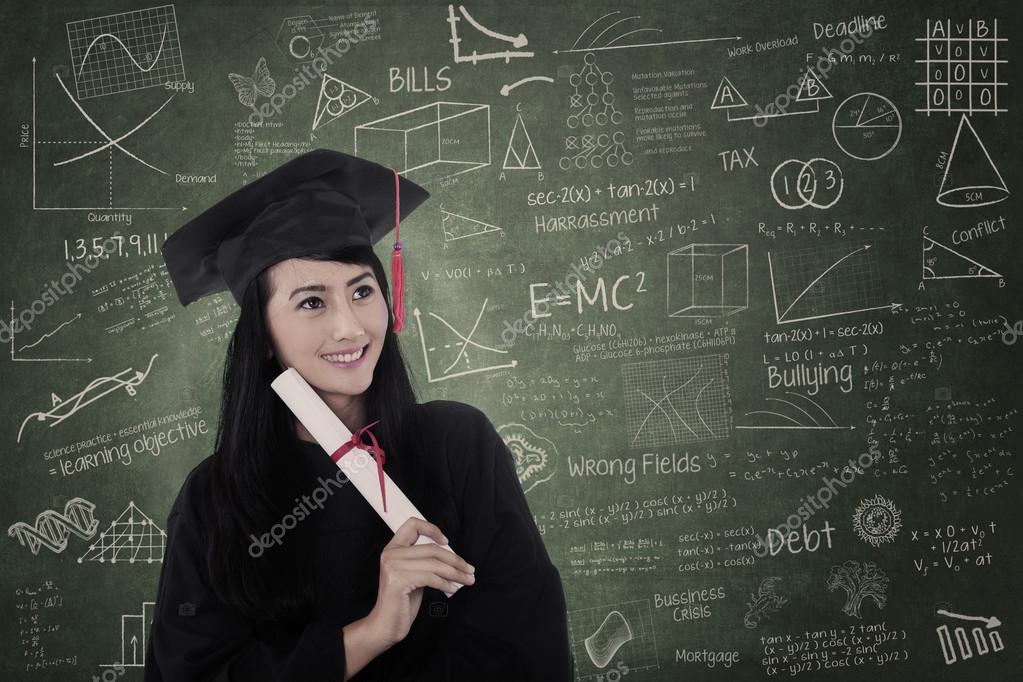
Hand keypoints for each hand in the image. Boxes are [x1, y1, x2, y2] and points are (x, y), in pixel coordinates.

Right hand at [365, 517, 475, 646]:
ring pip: (434, 563)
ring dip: (456, 573)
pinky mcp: (398, 580)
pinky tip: (452, 588)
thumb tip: (453, 557)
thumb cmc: (402, 600)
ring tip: (467, 580)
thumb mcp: (414, 574)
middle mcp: (391, 554)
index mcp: (393, 548)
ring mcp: (393, 566)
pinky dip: (446, 583)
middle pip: (431, 548)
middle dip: (455, 559)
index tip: (447, 541)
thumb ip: (426, 561)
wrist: (386, 625)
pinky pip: (430, 577)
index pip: (413, 525)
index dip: (432, 529)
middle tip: (470, 569)